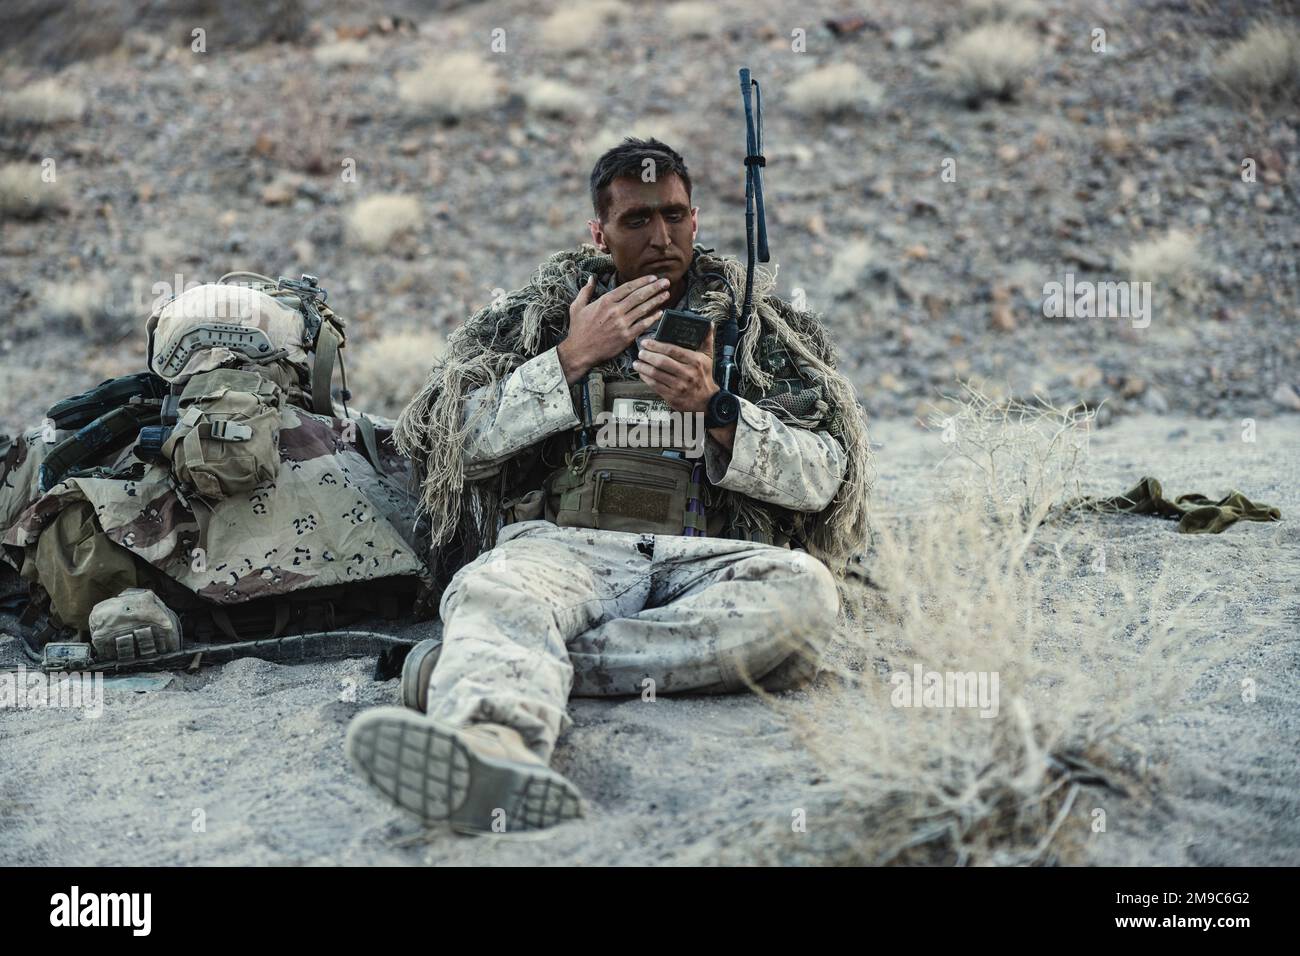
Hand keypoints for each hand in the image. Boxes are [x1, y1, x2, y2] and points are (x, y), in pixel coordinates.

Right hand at [557, 273, 672, 384]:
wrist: (579, 351)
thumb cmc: (578, 329)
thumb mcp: (577, 307)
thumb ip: (586, 291)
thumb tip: (592, 277)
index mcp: (605, 301)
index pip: (628, 287)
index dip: (642, 281)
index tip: (652, 277)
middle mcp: (615, 311)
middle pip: (639, 296)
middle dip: (654, 288)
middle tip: (666, 282)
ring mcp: (622, 324)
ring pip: (643, 309)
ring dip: (656, 300)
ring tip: (666, 294)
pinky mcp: (626, 337)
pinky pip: (643, 325)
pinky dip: (653, 318)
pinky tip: (660, 313)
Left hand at [633, 322, 718, 414]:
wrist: (707, 401)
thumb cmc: (705, 377)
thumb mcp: (708, 358)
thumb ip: (706, 340)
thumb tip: (708, 324)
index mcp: (695, 361)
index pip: (672, 350)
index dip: (656, 345)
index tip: (646, 342)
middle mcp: (687, 373)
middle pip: (662, 362)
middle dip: (647, 356)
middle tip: (640, 352)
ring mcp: (679, 386)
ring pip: (656, 374)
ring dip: (644, 367)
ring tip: (637, 362)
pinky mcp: (672, 396)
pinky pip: (655, 385)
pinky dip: (646, 378)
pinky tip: (642, 373)